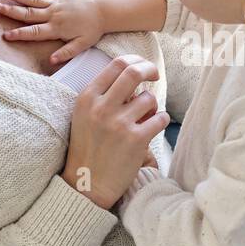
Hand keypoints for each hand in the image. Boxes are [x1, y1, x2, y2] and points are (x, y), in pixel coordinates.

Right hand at [0, 0, 104, 63]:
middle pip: (28, 13)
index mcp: (56, 28)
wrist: (103, 11)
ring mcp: (55, 3)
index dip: (19, 34)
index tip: (6, 35)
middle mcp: (52, 14)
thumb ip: (66, 53)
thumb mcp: (81, 45)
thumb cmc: (92, 30)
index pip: (34, 32)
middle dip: (11, 11)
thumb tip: (52, 61)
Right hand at [61, 54, 169, 209]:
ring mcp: (118, 123)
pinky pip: (160, 118)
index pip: (116, 64)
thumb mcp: (83, 115)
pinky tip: (151, 128)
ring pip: (149, 98)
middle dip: (150, 69)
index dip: (135, 61)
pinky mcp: (136, 140)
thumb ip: (102, 95)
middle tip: (155, 75)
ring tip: (144, 118)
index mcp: (87, 98)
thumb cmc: (88, 148)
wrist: (88, 184)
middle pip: (134, 72)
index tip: (143, 66)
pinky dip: (160, 120)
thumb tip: (131, 73)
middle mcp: (101, 107)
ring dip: (152, 105)